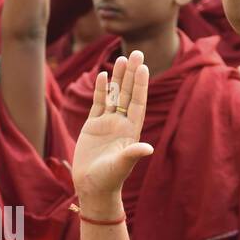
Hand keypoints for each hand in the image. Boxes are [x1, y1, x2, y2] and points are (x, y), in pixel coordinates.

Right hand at [71, 51, 153, 207]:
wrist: (92, 186)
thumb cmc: (109, 179)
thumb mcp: (121, 166)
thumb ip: (133, 154)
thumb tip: (147, 147)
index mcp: (131, 131)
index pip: (138, 103)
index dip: (141, 85)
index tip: (144, 68)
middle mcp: (121, 124)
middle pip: (128, 94)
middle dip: (132, 74)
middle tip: (136, 53)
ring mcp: (107, 124)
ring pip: (114, 96)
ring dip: (118, 78)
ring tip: (122, 58)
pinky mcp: (93, 126)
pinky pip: (99, 104)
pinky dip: (102, 90)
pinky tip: (103, 75)